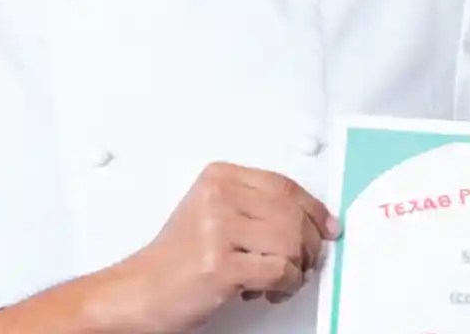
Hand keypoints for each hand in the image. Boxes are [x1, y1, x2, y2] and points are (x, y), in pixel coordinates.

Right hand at [114, 162, 341, 332]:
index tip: (327, 225)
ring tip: (281, 279)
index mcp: (219, 178)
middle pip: (293, 214)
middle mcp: (218, 197)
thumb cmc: (178, 260)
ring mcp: (218, 229)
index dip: (314, 209)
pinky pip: (280, 270)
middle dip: (309, 244)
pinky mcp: (221, 264)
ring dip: (297, 269)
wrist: (142, 292)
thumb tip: (312, 218)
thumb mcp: (214, 216)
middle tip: (305, 262)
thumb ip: (257, 208)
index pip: (285, 185)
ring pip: (291, 242)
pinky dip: (286, 285)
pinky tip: (270, 290)